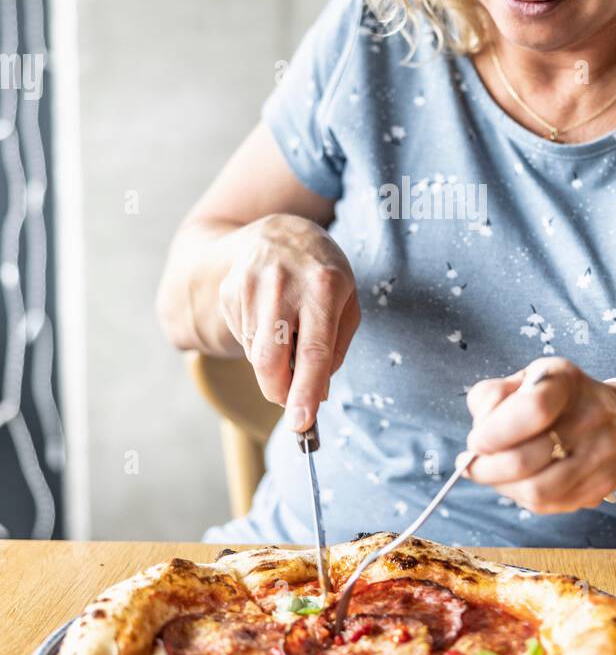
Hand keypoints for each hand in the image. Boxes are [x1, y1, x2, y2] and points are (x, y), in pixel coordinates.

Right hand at [218, 213, 360, 428]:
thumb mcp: (347, 301)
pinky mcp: (229, 292)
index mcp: (323, 287)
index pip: (313, 350)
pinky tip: (270, 319)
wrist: (279, 231)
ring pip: (255, 354)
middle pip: (270, 360)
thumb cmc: (322, 272)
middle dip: (280, 392)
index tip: (301, 422)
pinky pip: (243, 339)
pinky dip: (258, 344)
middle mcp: (282, 284)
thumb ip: (337, 347)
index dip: (306, 391)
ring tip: (288, 334)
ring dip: (272, 363)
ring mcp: (250, 287)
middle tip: (292, 402)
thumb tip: (319, 394)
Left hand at [455, 357, 615, 513]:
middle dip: (486, 468)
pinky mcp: (598, 487)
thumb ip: (492, 396)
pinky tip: (518, 481)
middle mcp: (591, 418)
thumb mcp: (524, 380)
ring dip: (502, 486)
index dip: (495, 432)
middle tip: (473, 464)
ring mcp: (599, 457)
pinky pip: (547, 504)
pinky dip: (521, 496)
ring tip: (494, 473)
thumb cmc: (558, 399)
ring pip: (535, 490)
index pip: (533, 408)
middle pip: (525, 459)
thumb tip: (480, 432)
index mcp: (565, 382)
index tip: (476, 442)